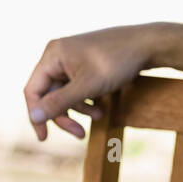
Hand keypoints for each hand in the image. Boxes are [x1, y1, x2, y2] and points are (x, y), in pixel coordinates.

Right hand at [23, 25, 159, 139]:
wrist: (149, 44)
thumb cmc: (118, 62)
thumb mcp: (87, 86)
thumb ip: (59, 102)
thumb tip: (33, 117)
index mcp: (52, 55)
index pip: (33, 90)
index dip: (36, 115)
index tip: (45, 138)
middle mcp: (59, 54)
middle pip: (50, 93)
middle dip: (65, 114)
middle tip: (79, 134)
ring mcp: (73, 58)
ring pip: (66, 92)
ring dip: (80, 108)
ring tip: (100, 115)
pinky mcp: (87, 63)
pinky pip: (78, 86)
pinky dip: (87, 98)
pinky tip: (102, 107)